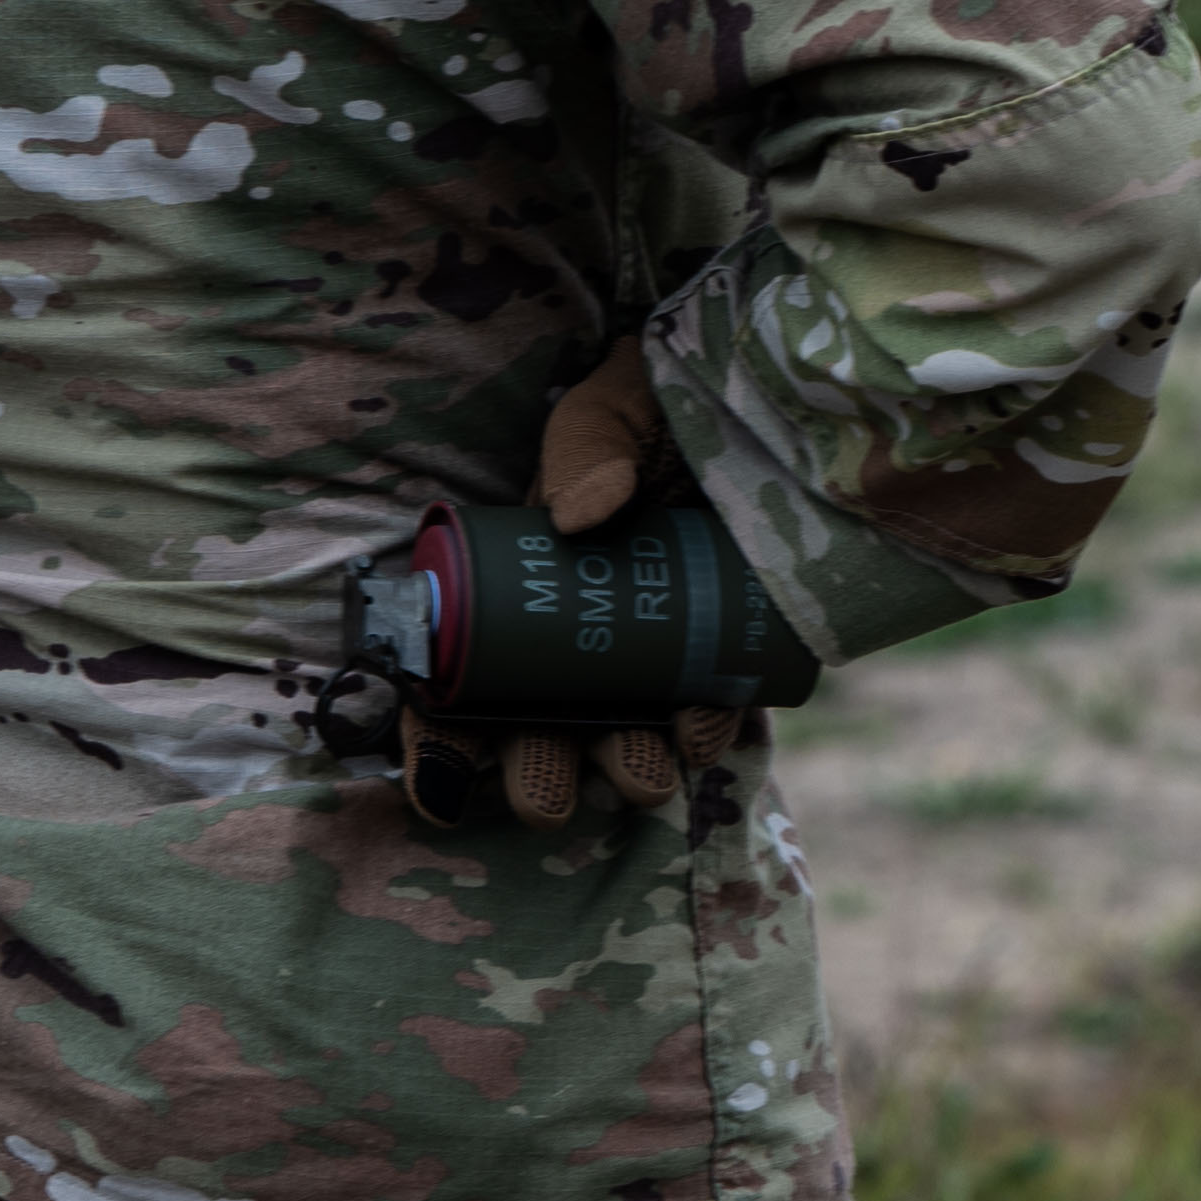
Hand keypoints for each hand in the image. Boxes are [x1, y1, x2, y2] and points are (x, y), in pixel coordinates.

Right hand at [395, 344, 739, 828]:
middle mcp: (575, 637)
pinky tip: (704, 726)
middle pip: (538, 731)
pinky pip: (707, 711)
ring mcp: (650, 652)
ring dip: (626, 770)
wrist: (761, 402)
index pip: (458, 680)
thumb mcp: (610, 409)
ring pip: (623, 739)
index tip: (443, 781)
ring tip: (641, 776)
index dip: (439, 739)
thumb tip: (582, 516)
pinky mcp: (723, 654)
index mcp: (517, 590)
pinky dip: (704, 730)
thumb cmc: (657, 406)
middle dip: (539, 776)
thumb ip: (589, 445)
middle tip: (547, 799)